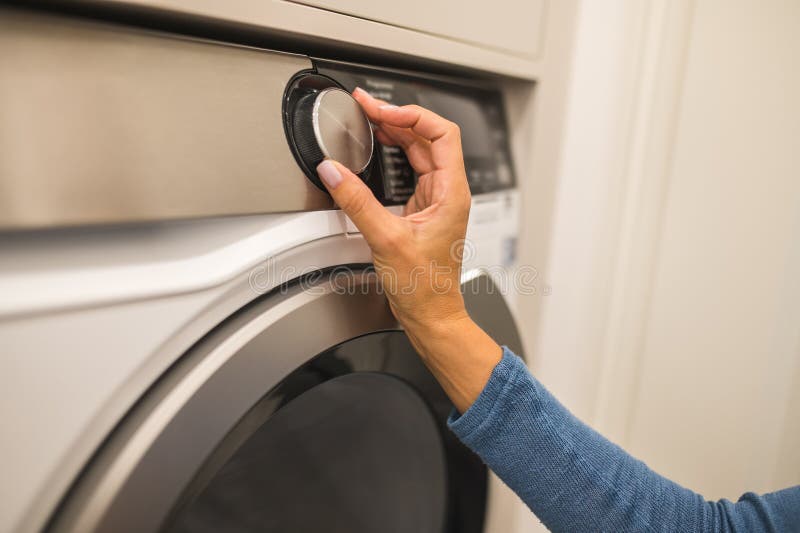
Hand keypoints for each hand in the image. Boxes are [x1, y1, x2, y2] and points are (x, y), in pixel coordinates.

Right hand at [316, 88, 500, 411]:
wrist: (432, 315)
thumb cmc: (425, 287)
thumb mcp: (386, 240)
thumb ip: (357, 202)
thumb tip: (334, 172)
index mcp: (452, 192)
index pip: (441, 133)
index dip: (411, 114)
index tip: (381, 110)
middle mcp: (449, 192)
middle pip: (428, 138)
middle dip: (397, 118)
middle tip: (366, 107)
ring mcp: (437, 200)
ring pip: (420, 153)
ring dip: (395, 134)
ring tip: (369, 120)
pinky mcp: (424, 210)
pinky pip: (412, 171)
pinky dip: (394, 155)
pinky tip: (378, 150)